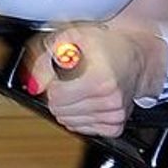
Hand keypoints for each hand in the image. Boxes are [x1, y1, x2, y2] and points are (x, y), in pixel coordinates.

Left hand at [23, 22, 167, 136]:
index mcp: (101, 79)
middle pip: (59, 111)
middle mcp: (110, 100)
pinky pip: (81, 129)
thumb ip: (45, 60)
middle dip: (59, 95)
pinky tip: (89, 100)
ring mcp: (114, 115)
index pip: (55, 96)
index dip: (53, 82)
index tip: (63, 72)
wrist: (134, 55)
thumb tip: (33, 85)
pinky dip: (80, 116)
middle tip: (72, 79)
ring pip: (68, 122)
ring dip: (69, 106)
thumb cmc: (104, 45)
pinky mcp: (115, 126)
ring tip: (83, 87)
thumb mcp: (71, 39)